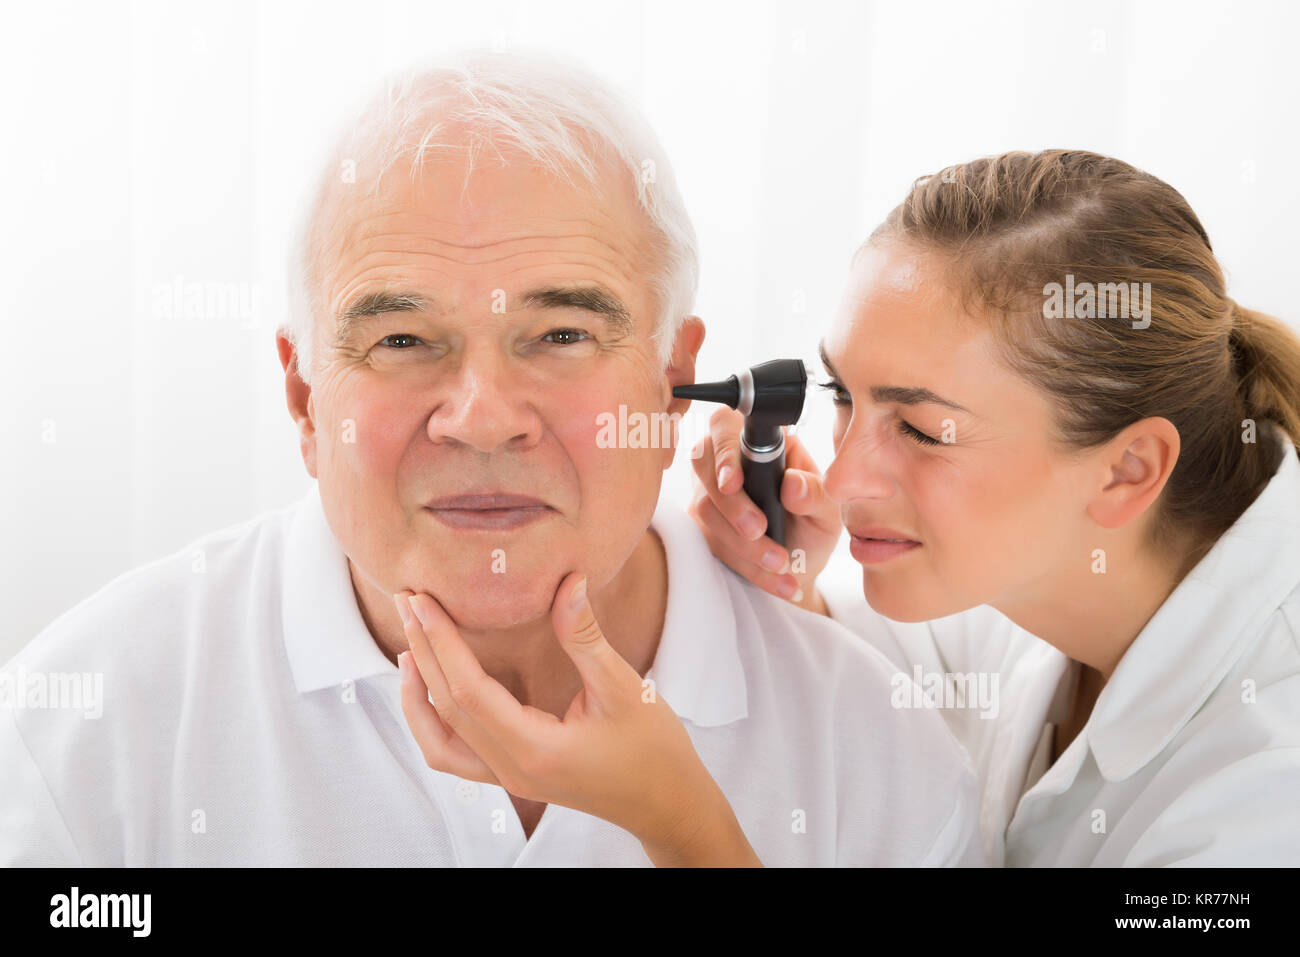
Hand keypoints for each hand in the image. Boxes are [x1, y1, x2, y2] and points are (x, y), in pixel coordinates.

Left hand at [393, 572, 760, 865]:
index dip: (441, 641)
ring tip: (408, 648)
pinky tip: (436, 690)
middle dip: (421, 651)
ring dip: (417, 695)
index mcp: (533, 749)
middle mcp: (512, 769)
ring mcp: (511, 779)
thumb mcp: (625, 688)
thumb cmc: (654, 750)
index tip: (423, 600)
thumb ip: (586, 637)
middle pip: (446, 709)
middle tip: (407, 602)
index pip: (468, 690)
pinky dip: (436, 721)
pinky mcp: (516, 776)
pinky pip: (457, 755)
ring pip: (439, 742)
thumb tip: (568, 582)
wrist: (668, 803)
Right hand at [689, 406, 841, 612]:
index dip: (722, 449)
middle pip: (703, 463)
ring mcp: (711, 494)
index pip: (725, 425)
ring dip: (744, 543)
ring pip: (706, 508)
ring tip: (781, 562)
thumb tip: (791, 484)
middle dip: (730, 503)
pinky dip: (747, 566)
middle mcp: (729, 462)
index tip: (733, 483)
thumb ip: (815, 495)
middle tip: (758, 529)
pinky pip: (712, 542)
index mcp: (762, 444)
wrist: (801, 569)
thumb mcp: (828, 512)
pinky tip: (779, 581)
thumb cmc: (815, 527)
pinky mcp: (704, 526)